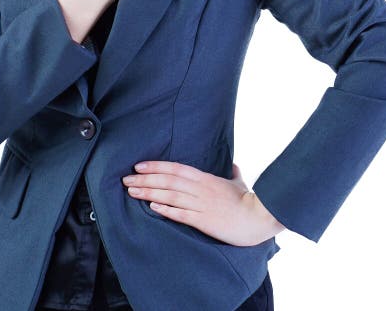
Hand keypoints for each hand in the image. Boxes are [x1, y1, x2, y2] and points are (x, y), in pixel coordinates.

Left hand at [121, 160, 284, 245]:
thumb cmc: (249, 201)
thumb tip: (234, 165)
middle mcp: (200, 188)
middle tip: (126, 179)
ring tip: (131, 192)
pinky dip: (165, 210)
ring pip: (170, 195)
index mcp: (205, 178)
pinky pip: (181, 214)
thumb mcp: (239, 183)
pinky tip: (152, 208)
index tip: (138, 166)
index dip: (155, 166)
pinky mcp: (204, 220)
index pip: (175, 168)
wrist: (260, 217)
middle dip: (145, 179)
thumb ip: (234, 174)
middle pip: (167, 180)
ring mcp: (201, 204)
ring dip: (149, 192)